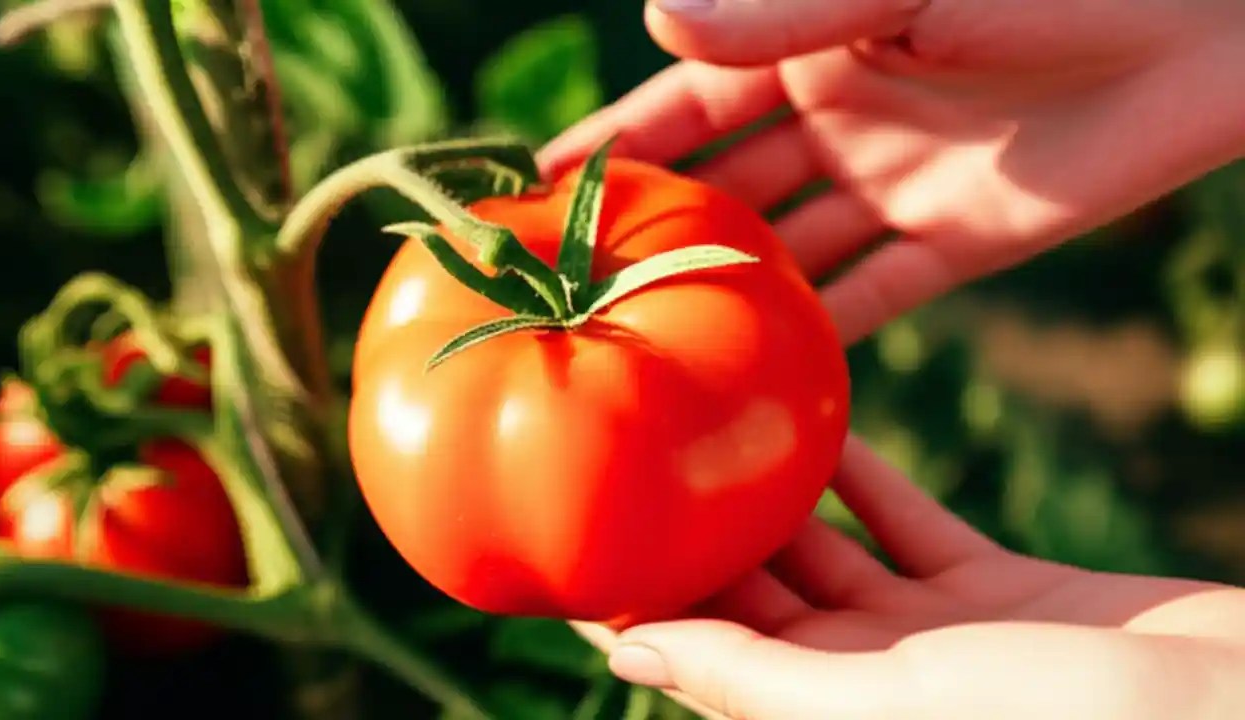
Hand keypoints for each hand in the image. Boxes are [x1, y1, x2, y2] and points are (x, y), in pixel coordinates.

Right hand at [540, 0, 1244, 343]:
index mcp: (811, 42)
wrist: (1207, 30)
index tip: (532, 193)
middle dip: (651, 234)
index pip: (683, 101)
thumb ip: (784, 16)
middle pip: (721, 187)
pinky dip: (823, 339)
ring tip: (648, 358)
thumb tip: (657, 18)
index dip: (609, 146)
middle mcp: (838, 114)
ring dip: (725, 299)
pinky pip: (872, 300)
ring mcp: (892, 183)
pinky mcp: (956, 241)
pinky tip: (762, 385)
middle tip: (570, 299)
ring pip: (786, 254)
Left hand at [574, 438, 1244, 719]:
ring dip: (772, 493)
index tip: (577, 536)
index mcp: (831, 719)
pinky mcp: (995, 589)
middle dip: (697, 535)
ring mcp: (935, 635)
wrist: (1238, 711)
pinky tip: (820, 421)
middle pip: (757, 600)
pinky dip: (864, 475)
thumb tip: (632, 655)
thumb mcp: (890, 702)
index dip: (639, 605)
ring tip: (710, 422)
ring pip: (828, 552)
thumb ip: (760, 680)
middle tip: (635, 452)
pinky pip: (908, 521)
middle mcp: (871, 683)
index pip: (705, 660)